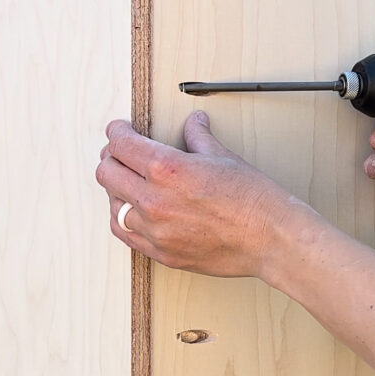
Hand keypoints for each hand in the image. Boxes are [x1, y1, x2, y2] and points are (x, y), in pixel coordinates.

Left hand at [96, 111, 302, 276]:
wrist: (269, 238)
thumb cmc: (252, 198)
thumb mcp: (223, 156)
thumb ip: (198, 137)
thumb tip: (194, 123)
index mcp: (167, 168)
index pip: (120, 144)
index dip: (116, 133)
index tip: (118, 131)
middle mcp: (153, 200)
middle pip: (106, 172)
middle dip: (111, 158)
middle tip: (121, 154)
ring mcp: (154, 230)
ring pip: (111, 206)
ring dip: (116, 191)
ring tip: (129, 184)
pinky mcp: (161, 253)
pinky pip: (126, 234)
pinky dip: (125, 220)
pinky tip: (134, 212)